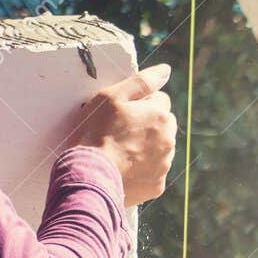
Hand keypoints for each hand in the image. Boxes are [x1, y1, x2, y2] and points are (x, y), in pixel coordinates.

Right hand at [71, 63, 176, 206]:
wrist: (89, 176)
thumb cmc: (96, 133)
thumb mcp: (111, 97)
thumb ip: (142, 81)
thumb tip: (166, 70)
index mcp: (160, 114)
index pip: (159, 99)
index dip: (139, 104)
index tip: (121, 114)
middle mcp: (168, 139)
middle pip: (163, 125)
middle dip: (148, 125)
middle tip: (121, 133)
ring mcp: (164, 165)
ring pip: (159, 149)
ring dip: (146, 148)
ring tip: (120, 153)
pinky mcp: (156, 186)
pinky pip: (153, 174)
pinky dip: (142, 171)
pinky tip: (123, 170)